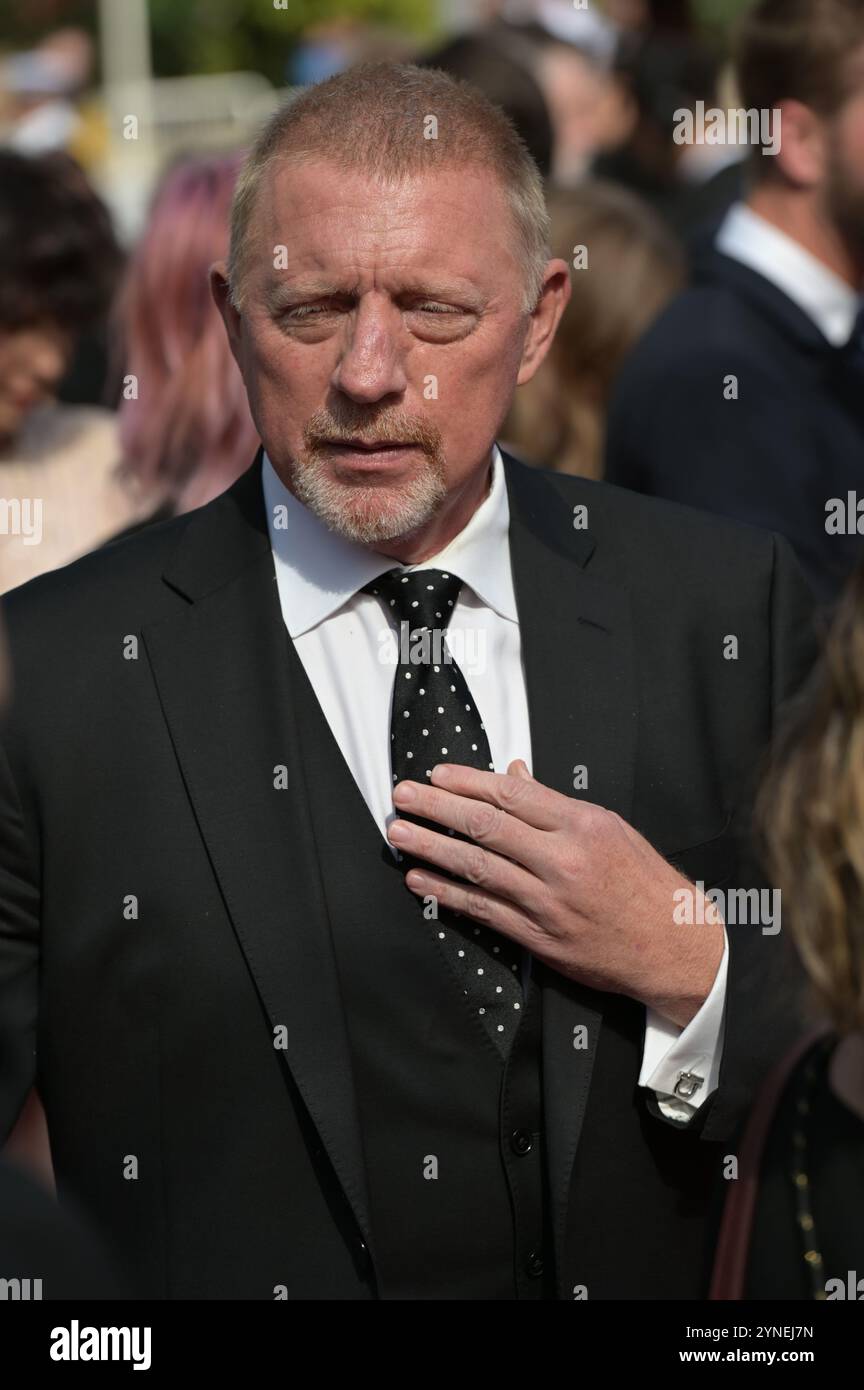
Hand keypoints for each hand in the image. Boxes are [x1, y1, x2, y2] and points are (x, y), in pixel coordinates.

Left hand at [388, 760, 724, 1027]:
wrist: (675, 948)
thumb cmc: (648, 886)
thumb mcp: (613, 830)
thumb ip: (557, 806)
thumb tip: (515, 777)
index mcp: (585, 826)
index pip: (513, 794)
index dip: (468, 781)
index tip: (437, 774)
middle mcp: (564, 861)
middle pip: (486, 826)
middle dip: (437, 807)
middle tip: (403, 796)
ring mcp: (548, 902)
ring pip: (476, 867)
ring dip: (431, 848)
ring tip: (399, 835)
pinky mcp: (538, 936)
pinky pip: (482, 910)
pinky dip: (447, 894)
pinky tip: (421, 881)